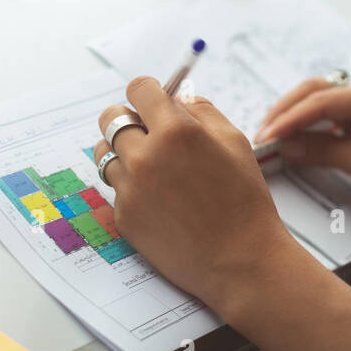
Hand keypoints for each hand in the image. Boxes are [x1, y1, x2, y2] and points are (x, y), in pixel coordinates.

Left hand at [95, 77, 297, 312]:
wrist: (239, 260)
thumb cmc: (244, 201)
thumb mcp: (236, 143)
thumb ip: (203, 112)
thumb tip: (179, 99)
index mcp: (175, 132)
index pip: (138, 89)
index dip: (148, 92)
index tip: (153, 100)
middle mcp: (144, 157)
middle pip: (110, 118)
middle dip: (129, 119)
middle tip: (149, 132)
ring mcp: (129, 188)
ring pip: (106, 153)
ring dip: (125, 152)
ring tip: (153, 167)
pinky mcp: (123, 216)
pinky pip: (116, 188)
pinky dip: (132, 186)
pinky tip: (161, 200)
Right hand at [255, 79, 350, 221]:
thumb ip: (323, 151)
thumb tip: (288, 145)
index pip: (322, 101)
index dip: (291, 118)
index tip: (269, 134)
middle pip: (317, 92)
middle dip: (287, 111)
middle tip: (264, 133)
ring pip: (320, 101)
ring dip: (295, 117)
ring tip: (273, 135)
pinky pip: (329, 117)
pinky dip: (309, 126)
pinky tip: (294, 138)